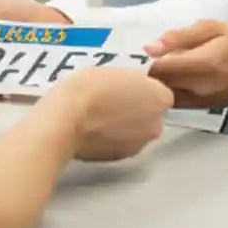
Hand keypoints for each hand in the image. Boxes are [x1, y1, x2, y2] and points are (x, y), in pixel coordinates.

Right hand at [38, 69, 173, 161]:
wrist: (67, 118)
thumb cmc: (91, 86)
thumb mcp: (117, 69)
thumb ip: (134, 82)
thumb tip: (134, 89)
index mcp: (160, 99)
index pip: (159, 92)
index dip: (142, 89)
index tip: (124, 85)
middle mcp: (156, 125)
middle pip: (151, 115)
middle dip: (136, 109)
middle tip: (110, 99)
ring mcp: (139, 145)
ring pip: (136, 131)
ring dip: (124, 125)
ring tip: (98, 115)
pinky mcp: (119, 158)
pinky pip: (120, 143)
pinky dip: (111, 138)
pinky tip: (93, 129)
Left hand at [145, 20, 227, 109]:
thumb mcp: (212, 29)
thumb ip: (180, 36)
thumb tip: (150, 48)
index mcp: (203, 63)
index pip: (159, 68)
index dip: (150, 59)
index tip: (155, 50)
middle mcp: (199, 87)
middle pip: (157, 83)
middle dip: (152, 70)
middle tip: (159, 58)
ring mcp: (198, 102)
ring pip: (162, 94)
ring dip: (159, 82)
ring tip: (168, 68)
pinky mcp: (197, 109)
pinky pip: (171, 101)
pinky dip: (167, 91)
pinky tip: (175, 79)